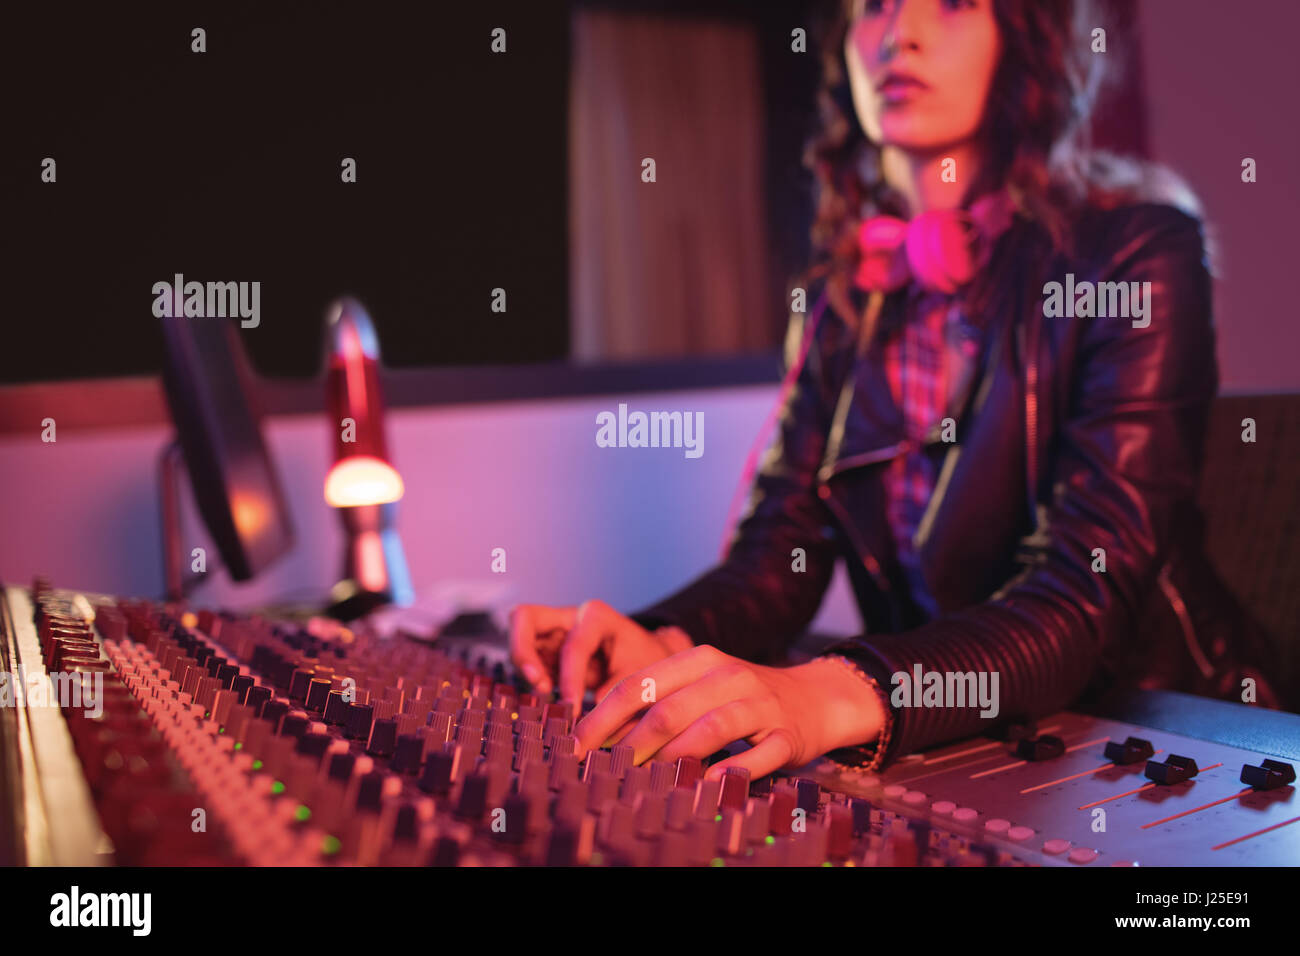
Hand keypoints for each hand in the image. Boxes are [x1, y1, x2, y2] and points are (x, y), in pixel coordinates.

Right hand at [507, 600, 692, 703]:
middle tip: (538, 685)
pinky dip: (530, 679)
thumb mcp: (639, 678)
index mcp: (596, 617)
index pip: (572, 645)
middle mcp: (569, 617)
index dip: (569, 680)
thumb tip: (586, 722)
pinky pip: (526, 660)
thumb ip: (614, 697)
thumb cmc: (647, 664)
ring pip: (519, 638)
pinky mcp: (548, 651)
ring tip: (543, 694)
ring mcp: (555, 632)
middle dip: (522, 653)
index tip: (573, 709)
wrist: (650, 661)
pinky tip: (546, 697)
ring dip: (524, 668)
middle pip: (524, 619)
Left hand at [572, 645, 887, 780]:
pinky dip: (731, 771)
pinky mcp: (786, 735)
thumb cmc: (742, 696)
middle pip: (669, 709)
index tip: (575, 746)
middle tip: (605, 773)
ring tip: (646, 781)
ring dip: (674, 758)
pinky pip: (757, 754)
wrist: (815, 697)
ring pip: (711, 728)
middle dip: (631, 745)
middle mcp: (728, 675)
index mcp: (698, 660)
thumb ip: (659, 702)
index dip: (603, 717)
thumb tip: (599, 736)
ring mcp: (760, 704)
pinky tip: (706, 787)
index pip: (639, 685)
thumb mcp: (701, 685)